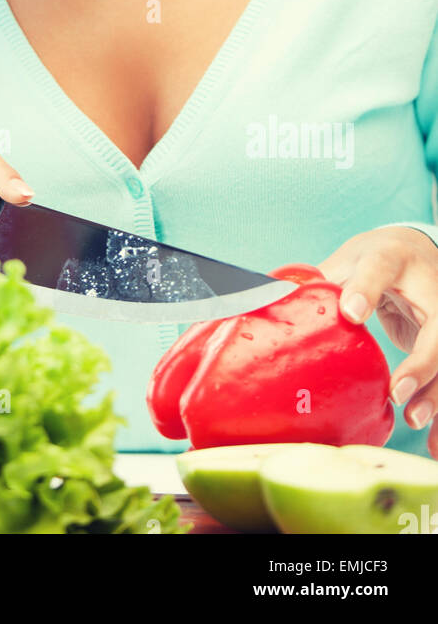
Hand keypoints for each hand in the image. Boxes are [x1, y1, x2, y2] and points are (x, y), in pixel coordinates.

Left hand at [317, 227, 437, 458]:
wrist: (415, 248)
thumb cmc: (373, 257)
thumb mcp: (349, 259)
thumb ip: (321, 279)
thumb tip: (271, 297)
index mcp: (391, 258)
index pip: (380, 268)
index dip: (366, 290)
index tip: (350, 313)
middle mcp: (427, 286)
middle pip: (436, 327)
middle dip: (422, 363)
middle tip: (396, 392)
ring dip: (434, 393)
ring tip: (413, 419)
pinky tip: (434, 443)